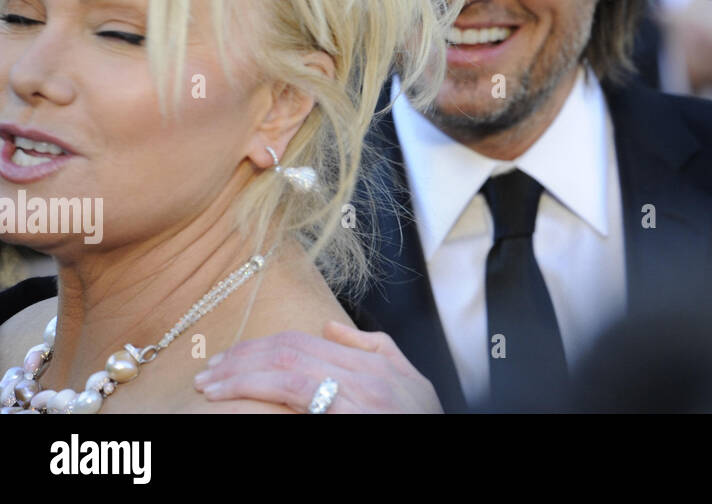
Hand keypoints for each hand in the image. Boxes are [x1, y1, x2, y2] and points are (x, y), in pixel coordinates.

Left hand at [193, 321, 442, 412]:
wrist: (444, 444)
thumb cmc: (423, 422)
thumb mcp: (410, 385)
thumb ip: (373, 350)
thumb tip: (330, 328)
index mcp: (376, 363)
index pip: (305, 343)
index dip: (261, 347)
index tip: (228, 360)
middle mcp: (366, 375)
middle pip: (290, 351)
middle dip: (242, 359)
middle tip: (207, 373)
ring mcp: (359, 397)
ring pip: (287, 369)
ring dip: (240, 375)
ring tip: (210, 385)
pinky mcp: (350, 415)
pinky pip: (297, 394)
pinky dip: (260, 390)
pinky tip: (232, 397)